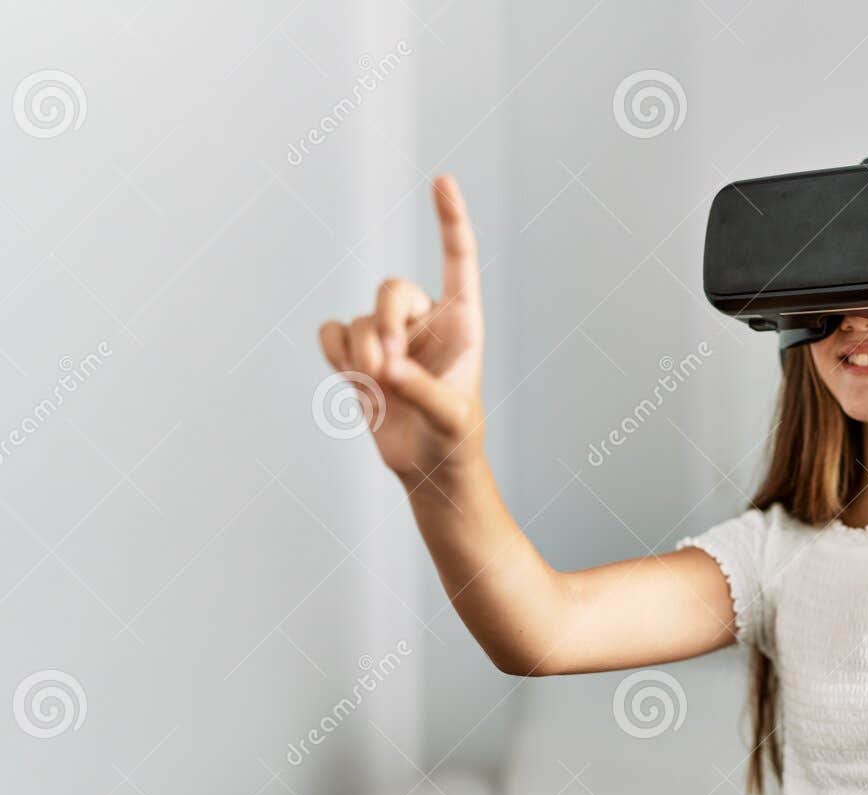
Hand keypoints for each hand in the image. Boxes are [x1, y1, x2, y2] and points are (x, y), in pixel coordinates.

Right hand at [318, 174, 485, 486]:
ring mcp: (388, 334)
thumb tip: (387, 369)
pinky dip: (335, 354)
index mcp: (463, 321)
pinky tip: (356, 381)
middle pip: (391, 287)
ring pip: (358, 318)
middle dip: (383, 324)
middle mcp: (425, 320)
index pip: (458, 260)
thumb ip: (424, 390)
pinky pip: (330, 333)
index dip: (450, 220)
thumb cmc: (455, 438)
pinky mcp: (358, 353)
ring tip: (380, 388)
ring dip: (361, 353)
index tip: (442, 180)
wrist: (429, 467)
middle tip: (390, 368)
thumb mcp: (451, 417)